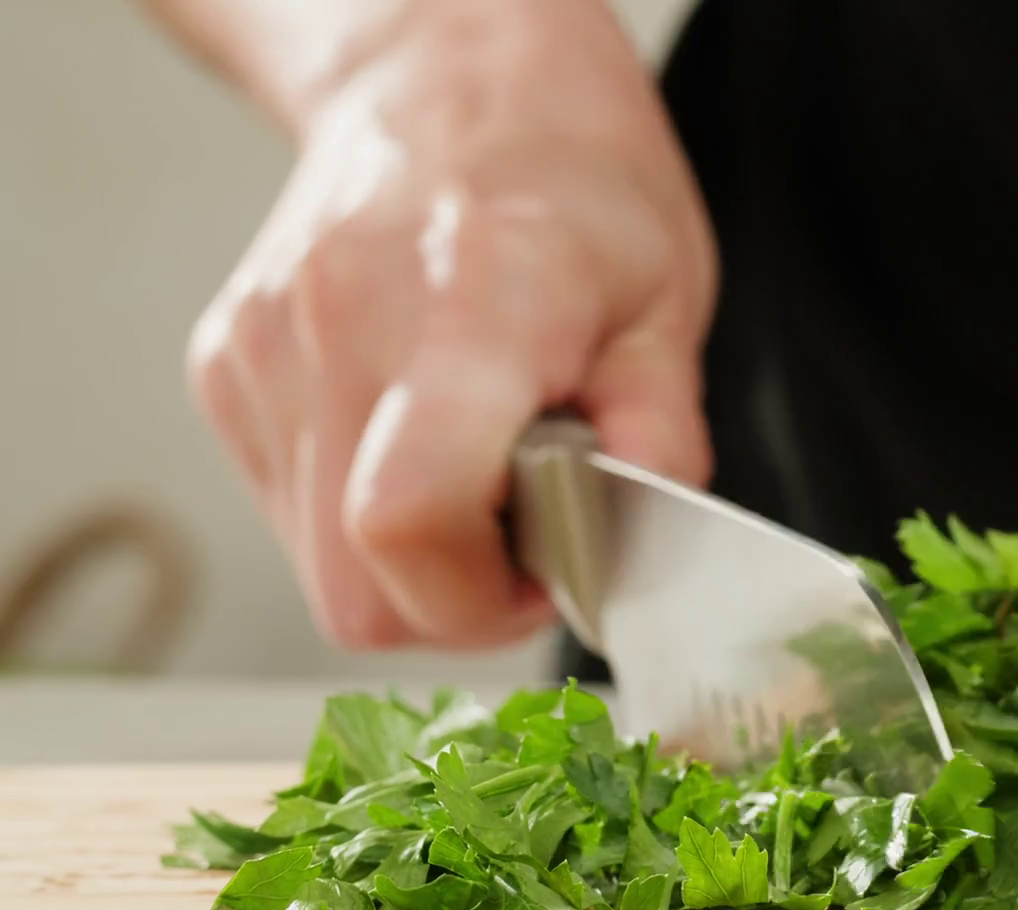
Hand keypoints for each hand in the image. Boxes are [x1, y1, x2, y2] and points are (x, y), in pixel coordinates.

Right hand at [184, 0, 714, 648]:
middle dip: (455, 600)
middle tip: (527, 540)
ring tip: (482, 472)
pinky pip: (289, 511)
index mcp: (471, 306)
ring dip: (410, 563)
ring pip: (317, 567)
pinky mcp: (227, 368)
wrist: (445, 77)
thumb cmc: (569, 174)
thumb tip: (632, 556)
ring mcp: (266, 350)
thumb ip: (658, 441)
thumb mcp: (667, 299)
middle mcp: (343, 327)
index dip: (485, 596)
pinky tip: (421, 441)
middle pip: (355, 586)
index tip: (551, 567)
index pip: (410, 520)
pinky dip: (360, 515)